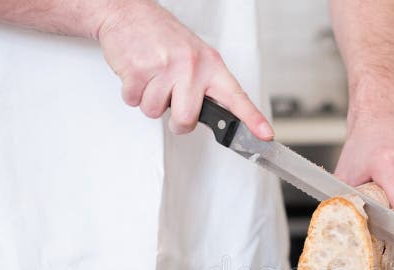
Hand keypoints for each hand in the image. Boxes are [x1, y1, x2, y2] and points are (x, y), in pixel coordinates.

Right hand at [96, 0, 272, 137]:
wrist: (128, 12)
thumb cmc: (162, 36)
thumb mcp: (195, 56)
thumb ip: (207, 85)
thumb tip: (217, 115)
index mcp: (210, 64)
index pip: (236, 97)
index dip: (252, 119)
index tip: (265, 135)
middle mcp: (191, 67)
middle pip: (186, 120)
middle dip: (176, 120)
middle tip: (172, 101)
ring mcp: (165, 68)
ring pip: (156, 112)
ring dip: (149, 100)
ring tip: (153, 77)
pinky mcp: (139, 71)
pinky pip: (134, 101)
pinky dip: (132, 92)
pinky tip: (139, 73)